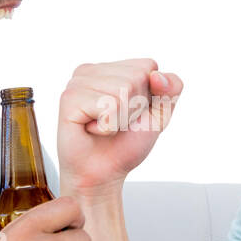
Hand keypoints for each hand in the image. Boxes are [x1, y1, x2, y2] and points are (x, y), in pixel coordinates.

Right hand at [57, 59, 182, 195]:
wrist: (101, 175)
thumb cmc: (125, 144)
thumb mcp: (159, 114)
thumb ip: (171, 89)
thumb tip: (156, 75)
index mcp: (111, 68)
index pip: (149, 66)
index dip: (149, 97)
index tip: (130, 113)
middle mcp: (92, 70)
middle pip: (137, 77)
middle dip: (134, 109)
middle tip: (114, 123)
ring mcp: (78, 82)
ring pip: (123, 90)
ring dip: (120, 119)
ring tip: (103, 127)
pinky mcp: (69, 98)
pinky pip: (108, 106)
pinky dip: (108, 126)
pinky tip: (92, 130)